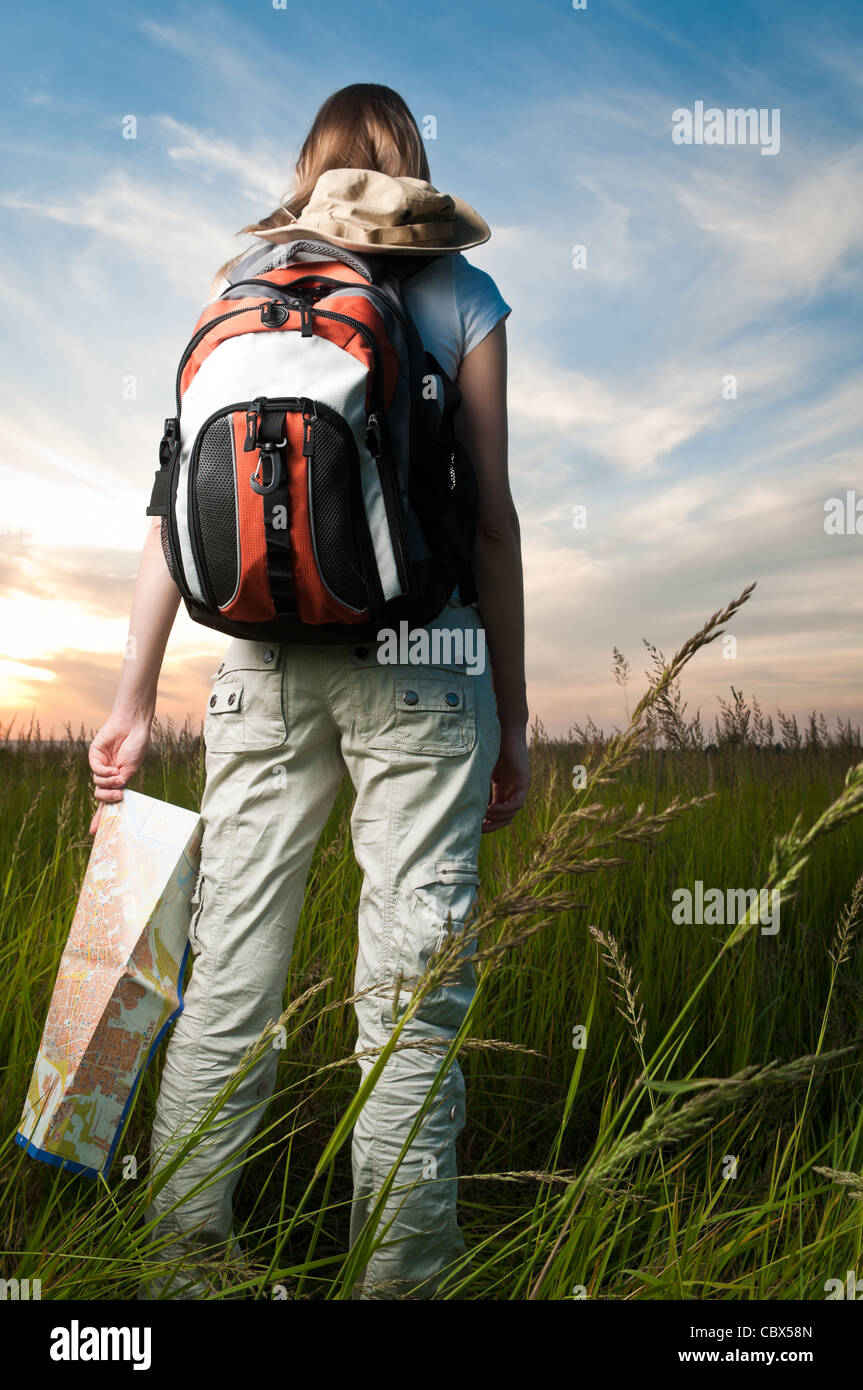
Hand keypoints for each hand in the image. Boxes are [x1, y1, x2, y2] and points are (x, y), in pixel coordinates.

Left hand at [88, 707, 151, 834]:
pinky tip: (113, 768)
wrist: (133, 725)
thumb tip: (113, 796)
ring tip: (119, 774)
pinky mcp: (94, 756)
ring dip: (108, 783)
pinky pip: (95, 771)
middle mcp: (108, 775)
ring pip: (97, 785)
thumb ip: (120, 782)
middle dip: (107, 799)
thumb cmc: (136, 745)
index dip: (100, 817)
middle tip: (117, 796)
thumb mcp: (131, 769)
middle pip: (99, 796)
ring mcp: (101, 765)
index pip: (107, 801)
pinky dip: (104, 773)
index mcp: (119, 780)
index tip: (95, 832)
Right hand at [482, 722, 529, 832]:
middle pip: (506, 816)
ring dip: (497, 818)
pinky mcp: (523, 780)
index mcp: (501, 787)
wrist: (503, 726)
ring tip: (483, 818)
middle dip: (493, 825)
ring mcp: (518, 785)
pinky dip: (505, 809)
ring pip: (512, 812)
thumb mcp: (480, 770)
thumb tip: (463, 804)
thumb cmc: (489, 743)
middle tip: (479, 831)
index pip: (497, 811)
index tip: (474, 827)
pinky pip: (517, 802)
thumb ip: (476, 785)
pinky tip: (491, 810)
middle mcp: (511, 788)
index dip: (487, 821)